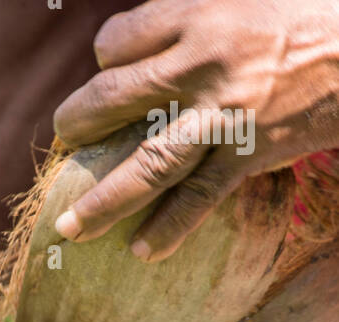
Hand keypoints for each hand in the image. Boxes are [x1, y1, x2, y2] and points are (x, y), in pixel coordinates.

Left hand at [52, 0, 338, 260]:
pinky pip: (198, 199)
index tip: (109, 72)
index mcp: (195, 15)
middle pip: (113, 100)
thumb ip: (192, 16)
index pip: (116, 43)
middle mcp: (199, 64)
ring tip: (70, 228)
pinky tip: (141, 252)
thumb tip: (148, 38)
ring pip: (146, 164)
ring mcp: (221, 115)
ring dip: (104, 201)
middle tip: (63, 138)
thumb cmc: (305, 14)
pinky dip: (168, 229)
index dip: (106, 60)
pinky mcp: (247, 154)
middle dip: (77, 123)